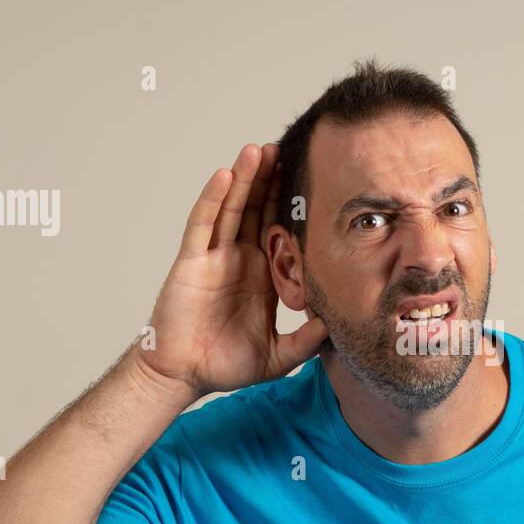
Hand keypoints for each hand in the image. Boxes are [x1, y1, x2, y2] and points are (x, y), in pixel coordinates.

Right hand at [133, 143, 327, 396]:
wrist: (185, 375)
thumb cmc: (225, 365)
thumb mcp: (278, 355)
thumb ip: (306, 342)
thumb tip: (338, 328)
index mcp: (261, 276)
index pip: (279, 230)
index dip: (291, 206)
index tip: (313, 180)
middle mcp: (238, 259)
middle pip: (256, 209)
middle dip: (270, 180)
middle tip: (287, 148)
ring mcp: (214, 257)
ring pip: (231, 208)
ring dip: (244, 178)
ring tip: (258, 149)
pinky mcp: (191, 261)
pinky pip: (203, 224)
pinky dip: (213, 198)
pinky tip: (226, 175)